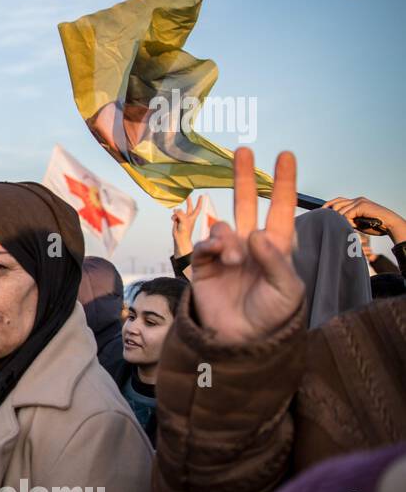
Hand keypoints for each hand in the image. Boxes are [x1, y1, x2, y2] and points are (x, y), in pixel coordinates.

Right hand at [171, 195, 204, 255]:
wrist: (180, 239)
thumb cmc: (185, 231)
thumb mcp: (184, 220)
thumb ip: (180, 213)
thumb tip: (175, 210)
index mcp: (193, 217)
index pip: (198, 208)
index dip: (200, 202)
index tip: (201, 196)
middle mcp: (188, 217)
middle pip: (189, 207)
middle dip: (188, 202)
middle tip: (188, 196)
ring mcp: (182, 219)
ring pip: (179, 212)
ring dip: (176, 213)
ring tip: (176, 218)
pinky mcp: (177, 221)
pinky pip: (174, 216)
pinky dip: (173, 217)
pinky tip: (174, 220)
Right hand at [190, 148, 303, 345]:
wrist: (240, 340)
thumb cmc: (271, 315)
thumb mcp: (287, 289)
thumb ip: (274, 260)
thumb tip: (253, 233)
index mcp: (276, 247)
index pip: (280, 208)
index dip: (284, 182)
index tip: (285, 155)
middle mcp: (250, 245)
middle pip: (247, 203)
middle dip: (244, 177)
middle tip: (242, 151)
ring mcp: (226, 254)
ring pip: (223, 225)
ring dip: (228, 237)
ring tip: (233, 259)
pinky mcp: (204, 265)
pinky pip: (204, 243)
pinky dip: (212, 246)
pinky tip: (219, 258)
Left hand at [322, 196, 405, 242]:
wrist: (390, 225)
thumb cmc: (376, 226)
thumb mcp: (358, 222)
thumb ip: (347, 219)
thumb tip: (333, 222)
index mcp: (356, 202)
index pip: (337, 201)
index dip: (328, 206)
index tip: (321, 213)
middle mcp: (357, 199)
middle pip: (336, 204)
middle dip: (331, 214)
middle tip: (332, 223)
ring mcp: (359, 201)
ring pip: (340, 211)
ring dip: (342, 221)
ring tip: (351, 226)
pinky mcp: (361, 205)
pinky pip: (346, 214)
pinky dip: (348, 222)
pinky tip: (355, 225)